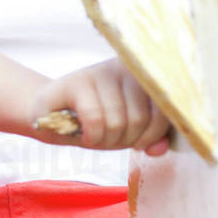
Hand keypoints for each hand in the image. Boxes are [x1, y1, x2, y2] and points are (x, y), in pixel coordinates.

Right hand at [31, 58, 169, 154]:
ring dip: (104, 140)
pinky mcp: (77, 81)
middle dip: (124, 140)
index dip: (151, 135)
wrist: (51, 115)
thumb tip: (158, 149)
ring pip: (118, 122)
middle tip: (109, 136)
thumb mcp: (128, 134)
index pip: (166, 110)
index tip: (137, 140)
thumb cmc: (96, 122)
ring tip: (94, 133)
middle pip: (141, 119)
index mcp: (147, 77)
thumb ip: (149, 139)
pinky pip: (95, 119)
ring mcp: (102, 71)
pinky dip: (91, 136)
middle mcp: (127, 67)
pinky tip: (83, 132)